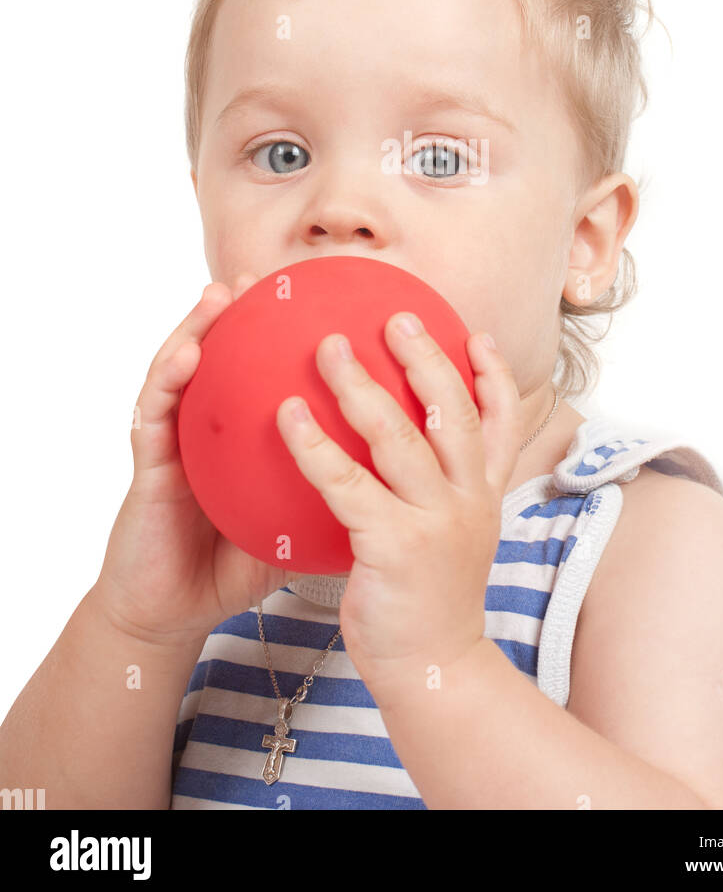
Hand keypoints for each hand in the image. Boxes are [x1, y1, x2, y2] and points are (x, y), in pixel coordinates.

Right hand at [94, 276, 300, 648]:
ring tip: (223, 292)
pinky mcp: (149, 466)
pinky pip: (157, 416)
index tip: (331, 306)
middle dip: (251, 315)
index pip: (269, 381)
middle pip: (232, 363)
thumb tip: (403, 479)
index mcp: (248, 441)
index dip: (294, 345)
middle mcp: (212, 432)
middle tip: (278, 278)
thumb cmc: (233, 566)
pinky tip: (188, 353)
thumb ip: (336, 494)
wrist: (173, 613)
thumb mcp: (298, 526)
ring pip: (187, 371)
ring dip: (200, 326)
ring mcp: (177, 443)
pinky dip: (170, 378)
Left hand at [274, 315, 522, 702]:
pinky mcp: (395, 545)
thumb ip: (440, 494)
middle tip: (395, 317)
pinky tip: (287, 415)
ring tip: (329, 346)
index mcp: (485, 495)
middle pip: (453, 411)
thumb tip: (410, 454)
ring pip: (400, 436)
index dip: (494, 374)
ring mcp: (437, 521)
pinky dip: (316, 444)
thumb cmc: (428, 601)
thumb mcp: (452, 539)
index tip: (478, 334)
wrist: (432, 671)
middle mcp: (469, 500)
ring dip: (361, 385)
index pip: (502, 423)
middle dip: (426, 357)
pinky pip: (348, 482)